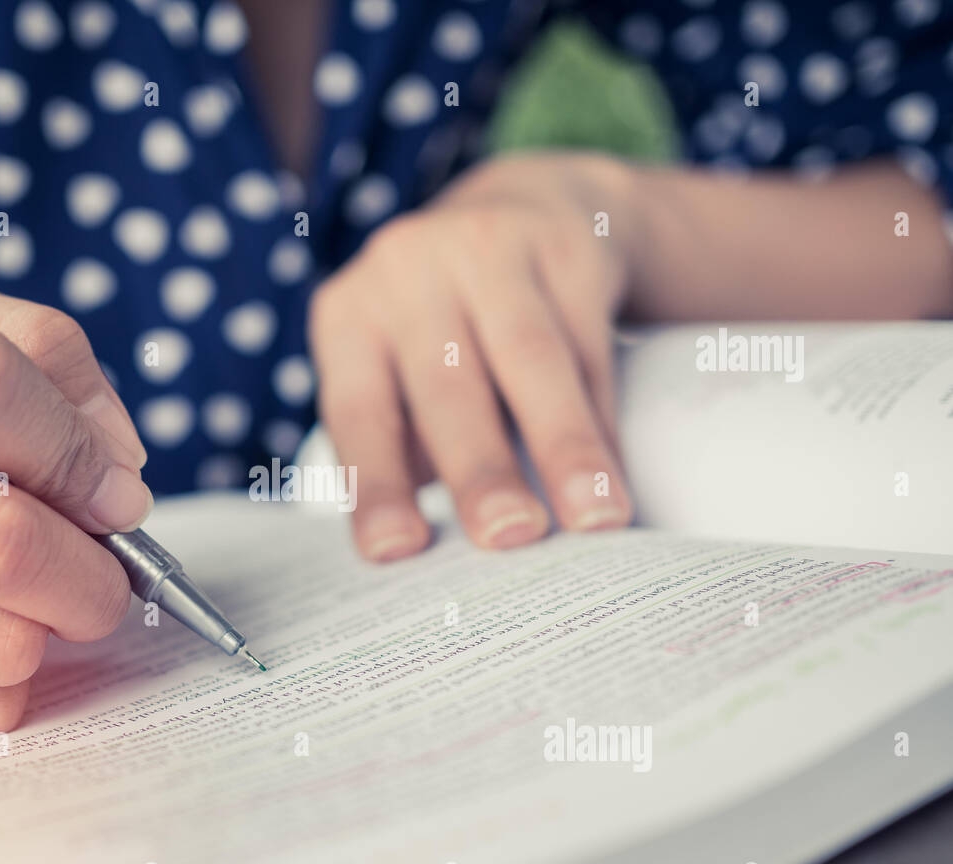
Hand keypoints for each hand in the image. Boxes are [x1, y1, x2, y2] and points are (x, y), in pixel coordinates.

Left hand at [309, 152, 636, 559]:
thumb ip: (405, 446)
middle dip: (478, 468)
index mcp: (350, 316)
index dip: (375, 480)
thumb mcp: (399, 371)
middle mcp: (407, 270)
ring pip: (530, 360)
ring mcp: (487, 247)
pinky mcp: (564, 244)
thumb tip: (423, 552)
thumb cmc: (445, 328)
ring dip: (563, 447)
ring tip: (592, 520)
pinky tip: (618, 475)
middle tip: (506, 538)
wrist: (527, 206)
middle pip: (446, 383)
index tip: (394, 551)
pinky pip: (588, 344)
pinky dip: (604, 418)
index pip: (358, 410)